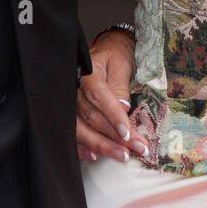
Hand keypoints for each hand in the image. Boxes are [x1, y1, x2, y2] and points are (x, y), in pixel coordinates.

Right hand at [75, 31, 148, 162]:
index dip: (113, 117)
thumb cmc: (115, 56)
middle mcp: (74, 89)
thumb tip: (123, 109)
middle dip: (114, 137)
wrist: (105, 50)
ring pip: (80, 129)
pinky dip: (83, 147)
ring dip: (102, 146)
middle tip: (137, 149)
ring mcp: (69, 103)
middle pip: (91, 116)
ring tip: (122, 156)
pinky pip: (73, 133)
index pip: (99, 96)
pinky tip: (95, 157)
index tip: (128, 135)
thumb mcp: (121, 64)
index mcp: (87, 73)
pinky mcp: (70, 113)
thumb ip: (120, 85)